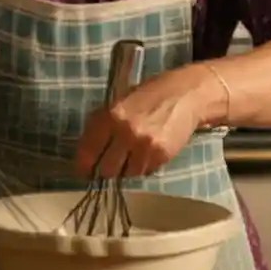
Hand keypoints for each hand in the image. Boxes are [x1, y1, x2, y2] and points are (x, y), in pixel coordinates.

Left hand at [75, 64, 215, 178]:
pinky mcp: (161, 155)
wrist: (187, 94)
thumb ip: (103, 126)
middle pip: (106, 170)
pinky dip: (144, 166)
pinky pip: (145, 172)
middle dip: (106, 169)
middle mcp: (126, 132)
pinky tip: (148, 152)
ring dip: (127, 168)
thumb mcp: (120, 103)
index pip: (87, 153)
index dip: (83, 167)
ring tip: (134, 154)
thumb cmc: (150, 95)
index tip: (85, 172)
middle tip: (111, 163)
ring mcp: (145, 146)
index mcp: (110, 116)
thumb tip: (87, 155)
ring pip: (126, 174)